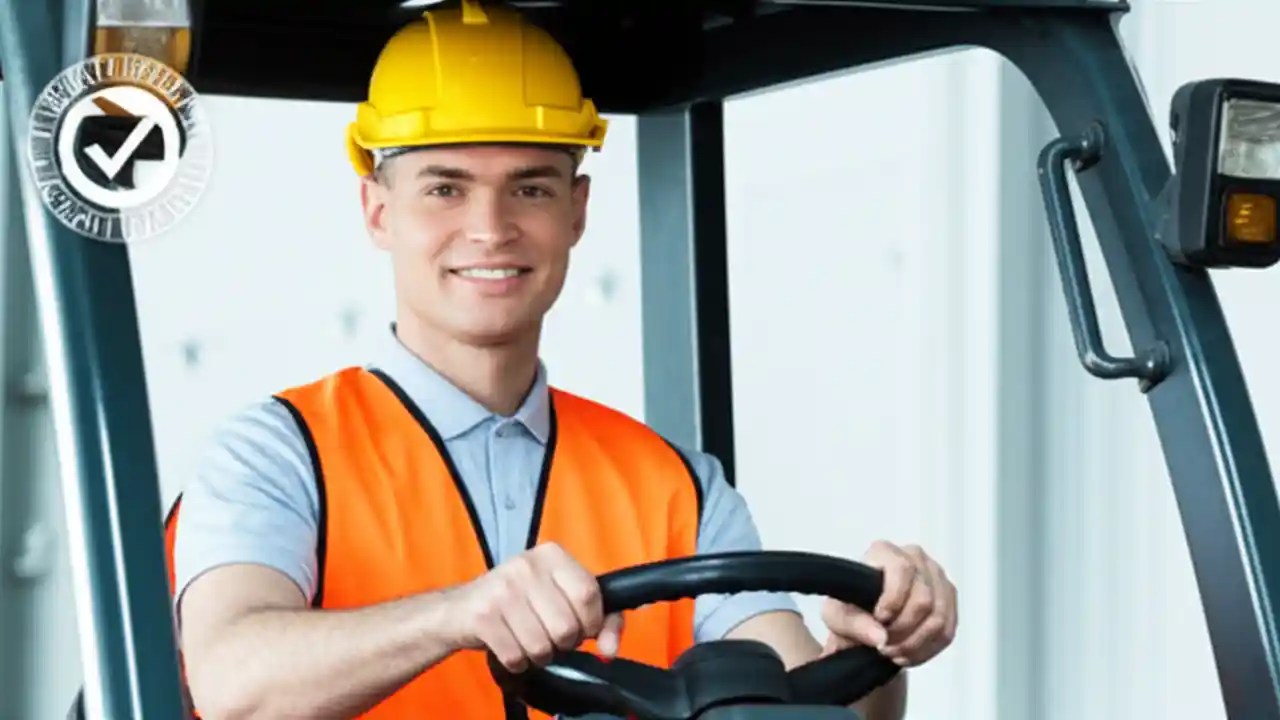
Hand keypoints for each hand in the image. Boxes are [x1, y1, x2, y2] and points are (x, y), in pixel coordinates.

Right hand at [446, 542, 623, 672]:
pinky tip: (510, 646)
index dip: (591, 622)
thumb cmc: (519, 603)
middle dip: (563, 644)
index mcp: (551, 555)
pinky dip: (517, 662)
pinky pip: (516, 656)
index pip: (590, 594)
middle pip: (568, 626)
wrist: (459, 609)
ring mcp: (503, 589)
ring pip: (542, 646)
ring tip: (528, 641)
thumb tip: (610, 648)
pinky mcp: (483, 615)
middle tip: (549, 635)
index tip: (582, 628)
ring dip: (539, 655)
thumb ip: (599, 619)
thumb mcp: (559, 598)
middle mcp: (527, 565)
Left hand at [820, 540, 956, 667]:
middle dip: (903, 630)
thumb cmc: (849, 609)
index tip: (879, 620)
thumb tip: (879, 636)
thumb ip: (852, 623)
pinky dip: (927, 649)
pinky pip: (947, 630)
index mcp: (885, 552)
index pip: (902, 569)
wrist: (864, 620)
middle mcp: (915, 557)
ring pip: (938, 617)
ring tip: (893, 652)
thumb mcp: (836, 616)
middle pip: (923, 599)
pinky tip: (908, 654)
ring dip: (915, 644)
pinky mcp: (948, 600)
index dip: (893, 600)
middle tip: (884, 646)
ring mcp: (936, 577)